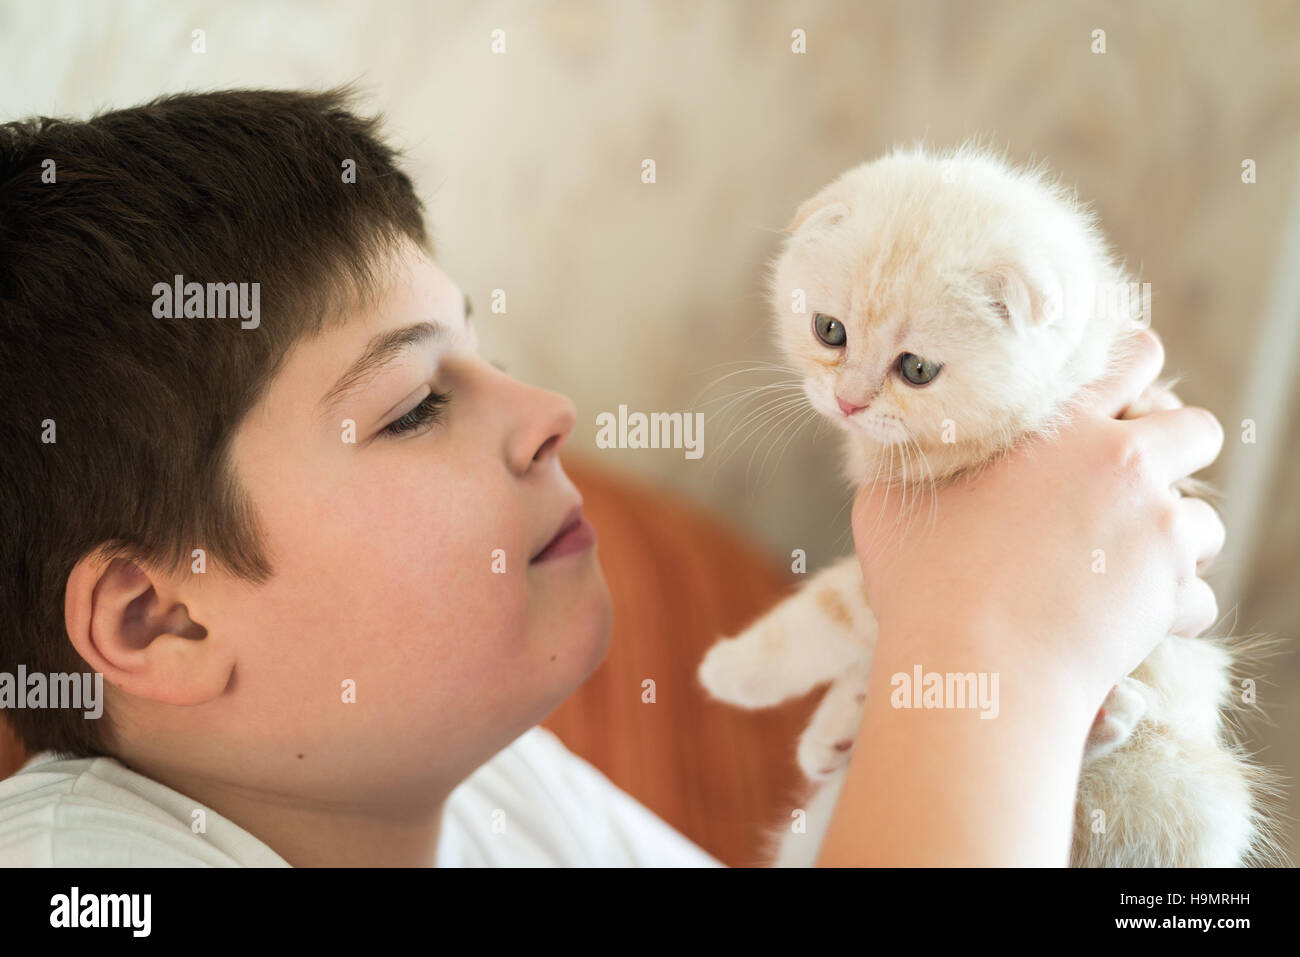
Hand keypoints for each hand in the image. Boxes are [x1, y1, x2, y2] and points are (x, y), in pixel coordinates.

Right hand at [851, 330, 1225, 703]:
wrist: (972, 666)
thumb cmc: (921, 582)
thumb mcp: (889, 499)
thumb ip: (911, 458)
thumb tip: (899, 446)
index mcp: (1058, 424)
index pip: (1132, 359)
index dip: (1137, 372)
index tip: (1124, 402)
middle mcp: (1119, 462)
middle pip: (1198, 430)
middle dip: (1178, 456)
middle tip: (1130, 492)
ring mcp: (1154, 526)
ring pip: (1206, 520)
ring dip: (1173, 542)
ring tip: (1122, 570)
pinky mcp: (1172, 591)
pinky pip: (1200, 595)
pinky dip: (1173, 610)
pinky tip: (1126, 622)